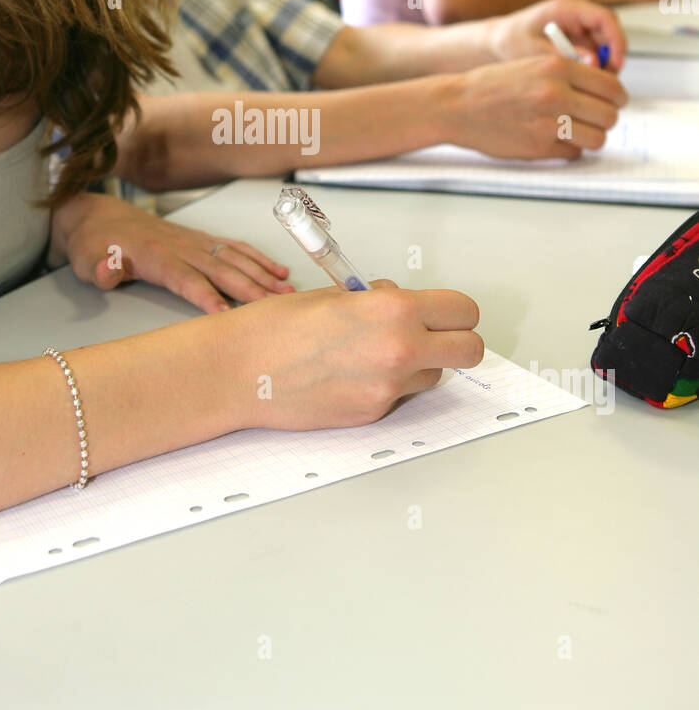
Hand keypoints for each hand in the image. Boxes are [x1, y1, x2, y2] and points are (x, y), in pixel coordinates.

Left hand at [51, 192, 294, 312]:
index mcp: (154, 254)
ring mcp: (194, 240)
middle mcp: (180, 245)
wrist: (99, 216)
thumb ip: (100, 268)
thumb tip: (110, 267)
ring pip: (234, 258)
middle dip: (249, 288)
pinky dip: (259, 259)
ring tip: (288, 294)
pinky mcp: (200, 240)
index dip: (205, 294)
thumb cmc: (94, 245)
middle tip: (276, 307)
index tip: (225, 313)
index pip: (184, 277)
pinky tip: (279, 272)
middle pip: (220, 269)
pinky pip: (235, 248)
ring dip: (262, 275)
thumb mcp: (85, 260)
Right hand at [222, 279, 483, 430]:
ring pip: (434, 376)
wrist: (240, 369)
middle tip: (432, 335)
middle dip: (456, 341)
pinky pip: (399, 396)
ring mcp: (388, 388)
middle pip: (469, 351)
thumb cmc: (277, 327)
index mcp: (394, 311)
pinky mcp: (372, 413)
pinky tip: (351, 373)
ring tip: (375, 353)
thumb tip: (404, 304)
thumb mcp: (337, 295)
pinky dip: (386, 385)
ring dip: (419, 364)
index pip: (464, 311)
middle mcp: (400, 351)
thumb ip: (381, 300)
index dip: (455, 311)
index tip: (444, 312)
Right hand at [450, 52, 627, 160]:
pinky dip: (568, 149)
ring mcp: (546, 123)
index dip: (617, 98)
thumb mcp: (534, 65)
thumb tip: (606, 92)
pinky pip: (573, 153)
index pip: (611, 87)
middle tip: (594, 120)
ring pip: (597, 138)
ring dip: (591, 138)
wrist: (458, 105)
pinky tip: (553, 140)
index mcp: (557, 67)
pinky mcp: (537, 147)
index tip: (613, 102)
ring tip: (576, 132)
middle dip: (605, 120)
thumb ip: (569, 74)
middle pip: (609, 116)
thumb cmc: (494, 85)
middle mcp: (555, 94)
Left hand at [487, 0, 626, 69]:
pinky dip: (593, 69)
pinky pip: (596, 55)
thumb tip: (594, 63)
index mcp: (568, 7)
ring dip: (603, 66)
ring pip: (606, 47)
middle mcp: (579, 14)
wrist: (498, 41)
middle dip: (612, 58)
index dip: (616, 40)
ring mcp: (580, 27)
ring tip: (588, 85)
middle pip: (610, 34)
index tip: (617, 63)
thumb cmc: (511, 41)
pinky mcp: (579, 40)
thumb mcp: (534, 50)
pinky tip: (581, 83)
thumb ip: (564, 56)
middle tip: (604, 83)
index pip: (605, 18)